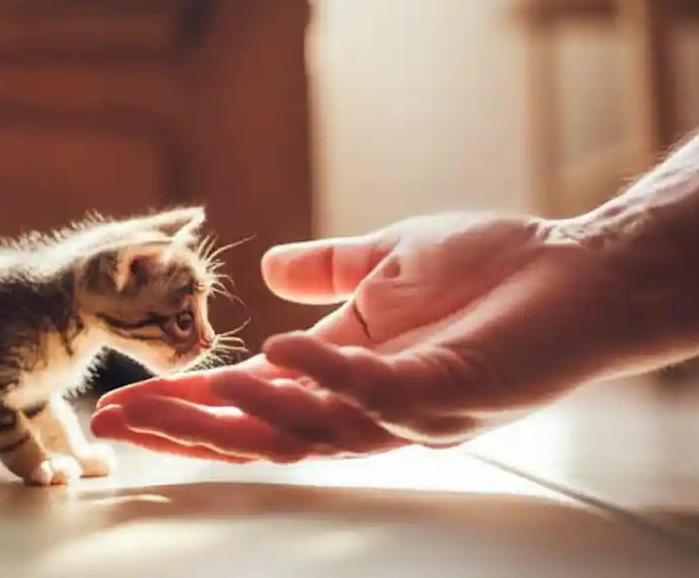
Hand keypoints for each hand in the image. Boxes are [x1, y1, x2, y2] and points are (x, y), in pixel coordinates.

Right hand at [92, 212, 669, 461]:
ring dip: (237, 418)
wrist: (580, 271)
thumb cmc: (493, 270)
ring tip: (175, 401)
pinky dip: (325, 375)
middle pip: (259, 437)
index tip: (119, 403)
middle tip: (118, 422)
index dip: (183, 405)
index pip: (247, 401)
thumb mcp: (386, 260)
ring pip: (304, 433)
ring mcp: (403, 409)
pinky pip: (375, 394)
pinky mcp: (445, 395)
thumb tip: (271, 267)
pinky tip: (280, 349)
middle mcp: (364, 408)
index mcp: (341, 376)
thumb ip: (328, 270)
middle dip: (186, 431)